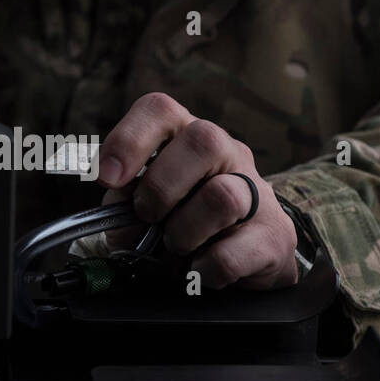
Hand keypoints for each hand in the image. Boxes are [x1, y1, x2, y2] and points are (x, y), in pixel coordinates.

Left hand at [95, 92, 298, 289]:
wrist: (250, 257)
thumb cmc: (188, 223)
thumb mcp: (147, 207)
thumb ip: (125, 204)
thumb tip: (118, 215)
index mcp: (187, 137)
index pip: (161, 110)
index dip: (129, 139)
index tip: (107, 177)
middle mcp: (227, 153)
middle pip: (203, 140)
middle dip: (161, 187)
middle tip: (148, 217)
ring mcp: (256, 192)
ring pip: (222, 196)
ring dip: (184, 231)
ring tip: (176, 246)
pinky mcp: (272, 237)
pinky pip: (233, 253)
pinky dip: (204, 269)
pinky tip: (198, 270)